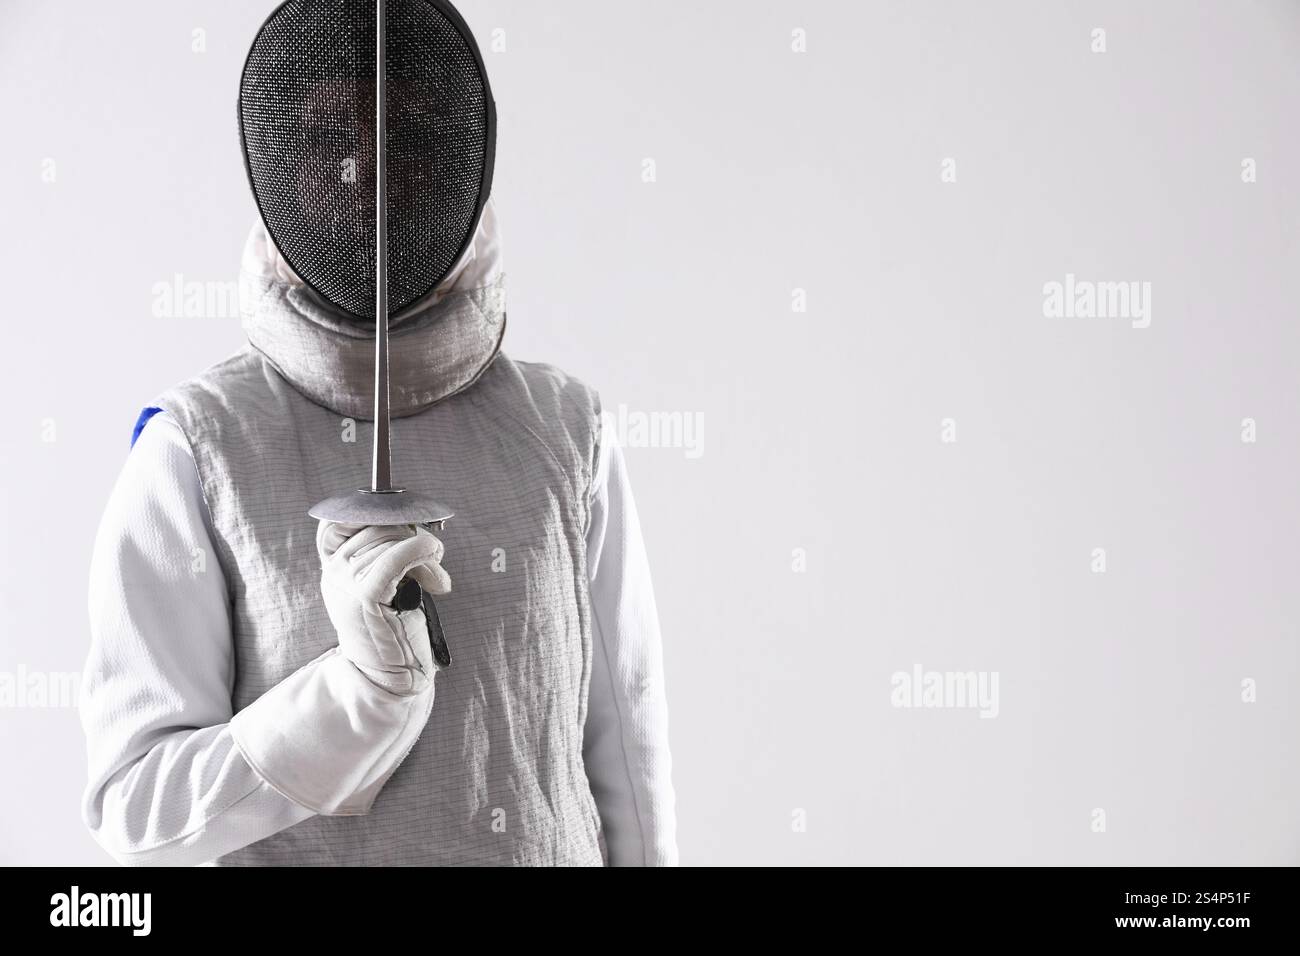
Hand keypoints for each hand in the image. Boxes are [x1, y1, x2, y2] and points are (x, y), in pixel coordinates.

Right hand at [316, 522, 451, 695]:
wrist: (390, 676)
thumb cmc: (394, 628)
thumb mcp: (385, 585)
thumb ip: (386, 555)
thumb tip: (414, 521)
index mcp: (333, 567)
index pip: (338, 521)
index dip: (371, 512)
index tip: (404, 524)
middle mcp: (334, 572)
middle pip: (378, 525)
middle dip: (413, 536)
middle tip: (433, 560)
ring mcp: (346, 582)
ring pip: (394, 540)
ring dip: (426, 554)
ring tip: (434, 580)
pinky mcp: (366, 595)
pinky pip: (400, 555)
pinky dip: (423, 553)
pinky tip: (436, 574)